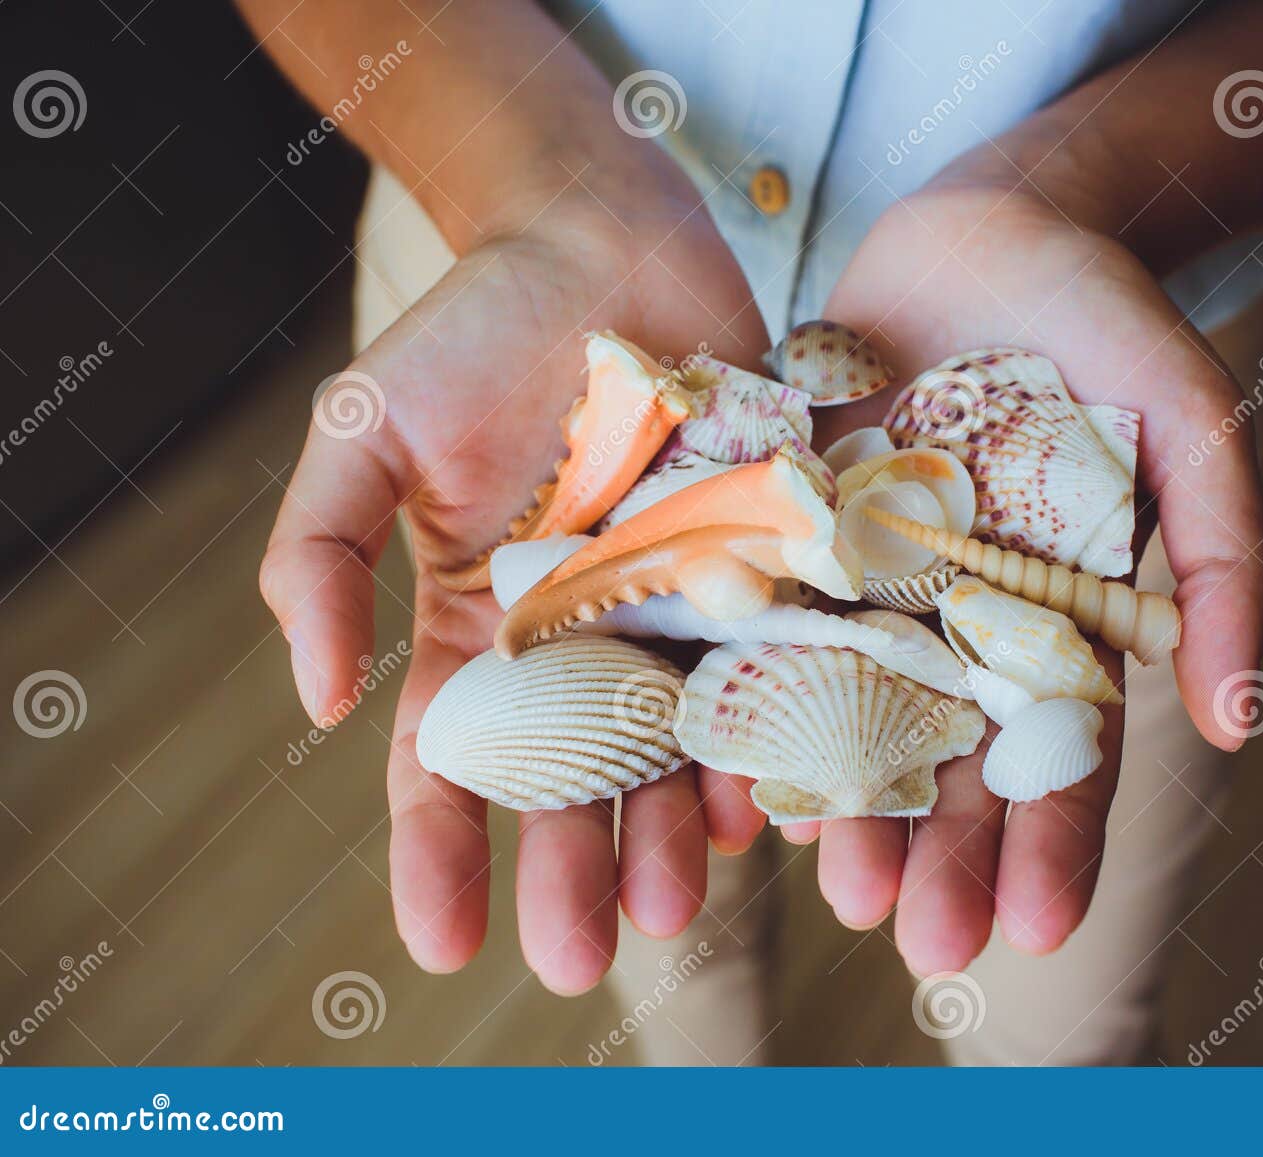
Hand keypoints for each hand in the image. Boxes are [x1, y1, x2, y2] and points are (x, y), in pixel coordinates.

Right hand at [259, 195, 771, 992]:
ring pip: (685, 744)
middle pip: (581, 781)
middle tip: (584, 957)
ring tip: (681, 899)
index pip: (453, 762)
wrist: (600, 239)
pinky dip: (778, 730)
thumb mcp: (362, 435)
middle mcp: (590, 635)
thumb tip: (317, 704)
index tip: (439, 945)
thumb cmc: (472, 332)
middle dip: (577, 871)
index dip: (441, 855)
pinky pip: (777, 665)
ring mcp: (684, 604)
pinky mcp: (768, 558)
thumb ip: (318, 560)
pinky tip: (778, 792)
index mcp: (489, 624)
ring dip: (681, 828)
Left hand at [802, 182, 1262, 972]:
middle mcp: (958, 623)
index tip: (1043, 928)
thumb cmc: (1113, 325)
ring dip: (843, 797)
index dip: (1058, 843)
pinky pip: (766, 623)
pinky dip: (752, 690)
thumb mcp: (1198, 430)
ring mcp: (870, 583)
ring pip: (851, 711)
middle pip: (950, 758)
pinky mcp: (790, 529)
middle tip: (920, 940)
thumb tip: (1235, 725)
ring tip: (831, 878)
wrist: (993, 228)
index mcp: (1055, 623)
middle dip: (940, 852)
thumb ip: (1220, 566)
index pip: (1063, 757)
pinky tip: (739, 761)